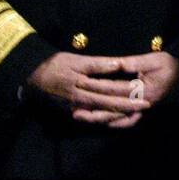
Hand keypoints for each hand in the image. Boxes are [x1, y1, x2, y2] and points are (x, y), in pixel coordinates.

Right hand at [28, 52, 152, 127]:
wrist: (32, 77)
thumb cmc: (55, 64)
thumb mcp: (75, 60)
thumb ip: (97, 64)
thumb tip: (118, 64)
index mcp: (80, 84)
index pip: (108, 88)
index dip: (126, 91)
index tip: (142, 91)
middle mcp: (78, 99)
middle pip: (107, 103)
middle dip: (127, 105)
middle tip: (146, 105)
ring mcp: (74, 109)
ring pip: (101, 114)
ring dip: (119, 114)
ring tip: (136, 113)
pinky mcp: (71, 113)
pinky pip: (92, 118)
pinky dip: (105, 119)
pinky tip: (117, 118)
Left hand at [67, 52, 178, 126]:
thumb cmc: (170, 66)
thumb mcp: (154, 60)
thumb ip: (133, 62)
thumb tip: (115, 63)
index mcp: (143, 90)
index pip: (115, 89)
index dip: (98, 86)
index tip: (81, 83)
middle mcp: (141, 104)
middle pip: (113, 110)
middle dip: (92, 109)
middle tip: (73, 110)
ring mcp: (141, 110)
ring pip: (117, 119)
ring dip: (98, 119)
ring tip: (80, 117)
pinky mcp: (141, 111)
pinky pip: (126, 122)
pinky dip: (113, 123)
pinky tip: (100, 121)